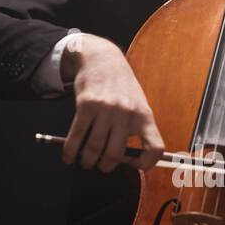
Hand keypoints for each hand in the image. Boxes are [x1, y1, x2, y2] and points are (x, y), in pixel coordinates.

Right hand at [60, 34, 164, 172]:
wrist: (102, 58)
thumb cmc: (122, 86)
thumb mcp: (138, 104)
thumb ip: (136, 128)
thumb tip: (129, 159)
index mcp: (144, 115)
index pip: (155, 148)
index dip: (146, 164)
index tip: (134, 165)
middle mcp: (127, 113)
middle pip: (116, 154)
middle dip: (106, 166)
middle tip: (101, 166)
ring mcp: (106, 109)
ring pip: (94, 148)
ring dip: (88, 161)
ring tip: (86, 162)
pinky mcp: (86, 106)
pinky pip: (76, 136)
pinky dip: (70, 151)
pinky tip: (69, 156)